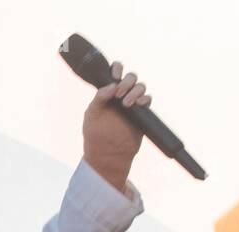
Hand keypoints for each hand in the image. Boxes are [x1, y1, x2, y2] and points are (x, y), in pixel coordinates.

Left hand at [82, 60, 152, 190]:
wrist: (108, 154)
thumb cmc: (96, 135)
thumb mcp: (91, 115)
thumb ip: (99, 98)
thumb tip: (112, 85)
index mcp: (106, 93)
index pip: (114, 73)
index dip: (117, 69)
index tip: (115, 76)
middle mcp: (120, 95)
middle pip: (130, 77)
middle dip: (127, 81)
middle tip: (119, 93)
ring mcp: (132, 103)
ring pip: (140, 86)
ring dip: (135, 90)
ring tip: (127, 103)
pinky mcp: (142, 113)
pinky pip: (147, 99)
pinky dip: (145, 98)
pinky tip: (139, 104)